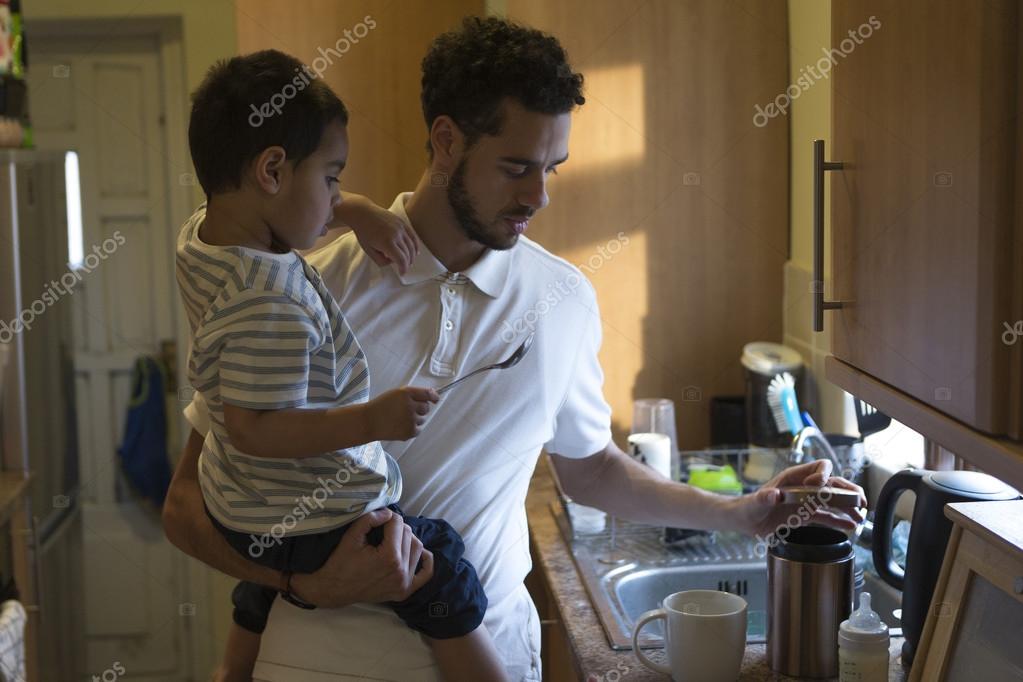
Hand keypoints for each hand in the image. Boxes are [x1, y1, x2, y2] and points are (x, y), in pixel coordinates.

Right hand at [290, 508, 433, 606]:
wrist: (334, 590)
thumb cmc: (340, 562)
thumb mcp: (351, 536)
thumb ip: (370, 519)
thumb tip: (388, 513)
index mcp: (389, 557)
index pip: (398, 524)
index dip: (388, 517)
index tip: (379, 518)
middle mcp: (401, 571)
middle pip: (408, 534)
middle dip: (397, 527)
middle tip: (384, 527)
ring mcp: (405, 583)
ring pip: (417, 548)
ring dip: (407, 539)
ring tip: (394, 538)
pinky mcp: (405, 591)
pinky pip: (425, 574)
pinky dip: (425, 561)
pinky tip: (421, 553)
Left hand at [337, 194, 418, 274]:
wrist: (363, 213)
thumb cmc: (364, 233)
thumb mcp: (369, 251)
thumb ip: (381, 261)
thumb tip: (392, 262)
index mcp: (387, 243)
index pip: (401, 260)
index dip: (403, 269)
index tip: (402, 273)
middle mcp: (396, 235)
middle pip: (408, 254)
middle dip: (407, 263)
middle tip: (404, 267)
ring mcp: (400, 228)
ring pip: (412, 246)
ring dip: (412, 256)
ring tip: (409, 261)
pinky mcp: (402, 222)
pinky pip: (413, 236)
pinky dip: (415, 245)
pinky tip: (415, 251)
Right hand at [366, 386, 439, 440]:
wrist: (368, 421)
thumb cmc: (382, 406)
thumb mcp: (396, 394)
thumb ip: (413, 394)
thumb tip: (433, 397)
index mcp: (407, 393)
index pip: (428, 394)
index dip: (434, 397)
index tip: (435, 399)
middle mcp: (410, 405)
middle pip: (426, 408)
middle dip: (419, 409)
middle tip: (406, 410)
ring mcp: (410, 419)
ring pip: (422, 419)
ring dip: (415, 419)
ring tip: (399, 419)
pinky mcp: (409, 432)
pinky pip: (418, 429)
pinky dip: (412, 429)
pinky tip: (399, 426)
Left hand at [732, 460, 866, 538]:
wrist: (746, 520)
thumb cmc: (749, 506)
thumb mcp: (756, 502)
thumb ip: (765, 498)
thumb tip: (775, 495)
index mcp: (794, 477)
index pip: (818, 467)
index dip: (824, 474)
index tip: (821, 487)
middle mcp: (804, 487)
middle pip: (832, 483)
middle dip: (847, 489)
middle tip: (860, 500)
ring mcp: (806, 501)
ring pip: (833, 500)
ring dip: (848, 506)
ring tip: (861, 514)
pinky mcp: (805, 515)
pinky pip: (826, 516)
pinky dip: (838, 520)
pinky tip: (850, 525)